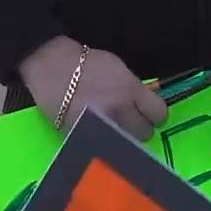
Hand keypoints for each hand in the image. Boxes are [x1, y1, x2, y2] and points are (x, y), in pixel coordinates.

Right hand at [19, 34, 168, 141]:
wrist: (51, 68)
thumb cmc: (85, 64)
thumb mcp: (118, 69)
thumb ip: (135, 89)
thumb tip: (146, 105)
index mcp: (131, 90)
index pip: (160, 114)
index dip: (154, 114)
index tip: (147, 113)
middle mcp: (121, 110)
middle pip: (145, 134)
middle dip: (139, 128)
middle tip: (129, 122)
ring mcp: (104, 126)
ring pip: (127, 145)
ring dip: (124, 139)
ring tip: (114, 129)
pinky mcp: (87, 137)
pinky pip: (106, 146)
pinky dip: (105, 142)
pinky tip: (99, 132)